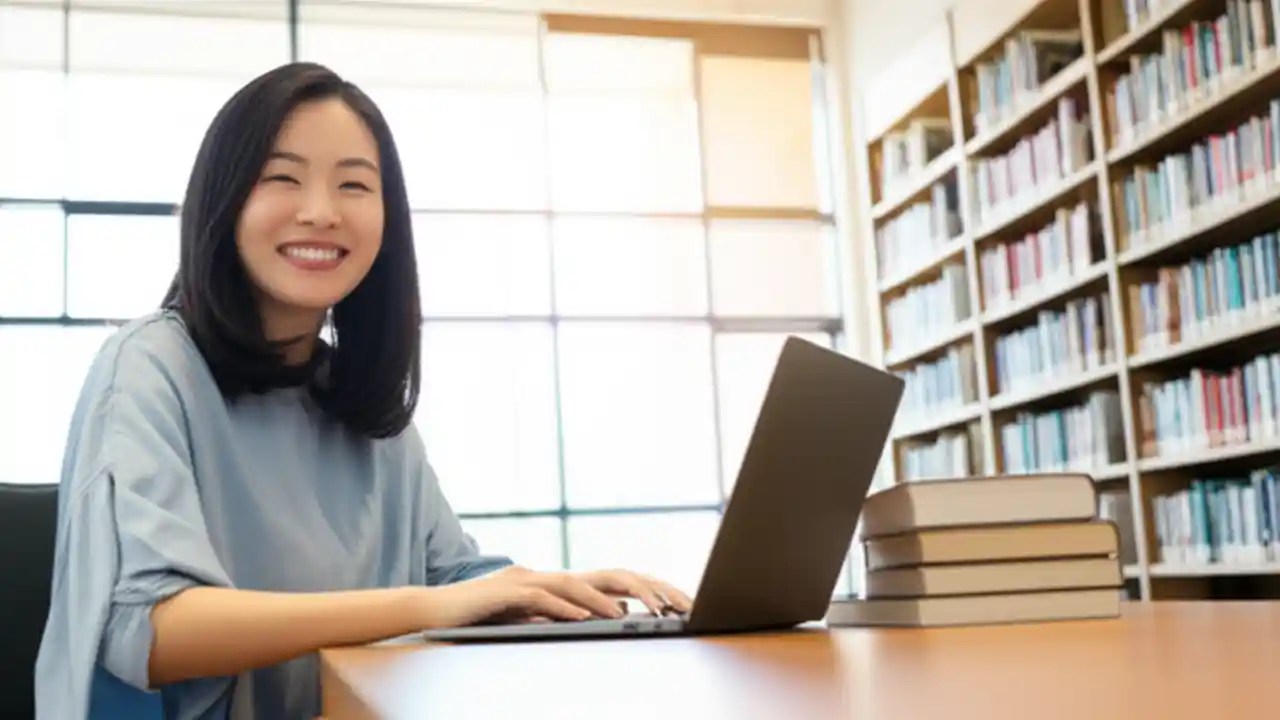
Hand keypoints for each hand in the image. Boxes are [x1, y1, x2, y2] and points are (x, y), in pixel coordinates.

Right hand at [417, 566, 692, 629]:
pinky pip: (540, 597)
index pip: (611, 582)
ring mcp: (527, 581)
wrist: (434, 610)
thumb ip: (564, 615)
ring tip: (634, 613)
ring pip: (577, 582)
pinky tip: (584, 617)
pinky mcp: (505, 592)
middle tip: (672, 606)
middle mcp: (549, 576)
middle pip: (605, 576)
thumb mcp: (532, 618)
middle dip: (642, 589)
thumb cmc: (483, 617)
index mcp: (559, 583)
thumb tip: (603, 617)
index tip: (675, 605)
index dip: (645, 590)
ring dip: (607, 599)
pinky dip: (563, 606)